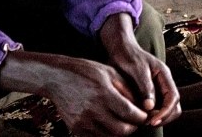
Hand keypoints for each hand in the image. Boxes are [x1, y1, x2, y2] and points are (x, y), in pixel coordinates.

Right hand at [2, 51, 151, 135]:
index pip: (130, 114)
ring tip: (124, 121)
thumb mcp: (110, 73)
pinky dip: (107, 133)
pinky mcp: (75, 128)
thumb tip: (142, 106)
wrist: (56, 78)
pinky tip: (109, 123)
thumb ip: (127, 90)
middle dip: (133, 127)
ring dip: (120, 132)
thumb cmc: (86, 71)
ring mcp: (83, 122)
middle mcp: (93, 111)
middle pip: (122, 131)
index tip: (145, 115)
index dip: (142, 117)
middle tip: (136, 121)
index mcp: (104, 94)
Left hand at [101, 14, 180, 127]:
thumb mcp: (136, 69)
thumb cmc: (127, 55)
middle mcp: (164, 83)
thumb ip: (145, 86)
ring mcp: (158, 88)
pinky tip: (137, 116)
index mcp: (164, 75)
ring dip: (157, 117)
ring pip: (166, 108)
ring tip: (142, 121)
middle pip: (174, 106)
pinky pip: (155, 107)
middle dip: (164, 117)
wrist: (120, 48)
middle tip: (147, 123)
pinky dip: (150, 114)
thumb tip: (150, 107)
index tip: (152, 121)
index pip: (173, 97)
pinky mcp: (150, 93)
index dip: (165, 112)